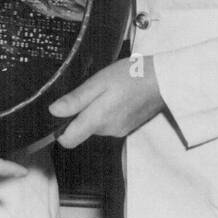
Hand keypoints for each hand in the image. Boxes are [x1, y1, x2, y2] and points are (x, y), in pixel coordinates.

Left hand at [49, 55, 163, 147]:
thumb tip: (53, 111)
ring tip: (106, 91)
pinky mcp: (129, 126)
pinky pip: (110, 122)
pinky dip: (109, 111)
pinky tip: (117, 95)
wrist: (163, 79)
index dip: (60, 130)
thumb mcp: (99, 82)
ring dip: (96, 111)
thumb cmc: (131, 76)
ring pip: (97, 125)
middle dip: (81, 114)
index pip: (68, 141)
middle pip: (82, 130)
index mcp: (97, 120)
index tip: (61, 114)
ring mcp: (120, 130)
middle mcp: (108, 131)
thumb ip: (76, 99)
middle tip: (90, 91)